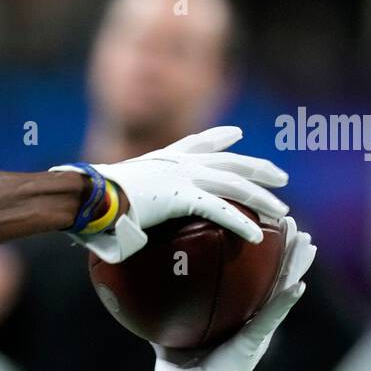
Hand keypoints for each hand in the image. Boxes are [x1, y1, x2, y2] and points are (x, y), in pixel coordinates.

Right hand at [67, 126, 290, 262]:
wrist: (89, 195)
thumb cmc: (91, 200)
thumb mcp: (110, 197)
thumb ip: (120, 208)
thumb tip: (105, 232)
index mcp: (162, 158)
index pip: (197, 142)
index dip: (220, 137)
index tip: (237, 134)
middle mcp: (178, 163)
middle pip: (229, 161)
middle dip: (258, 168)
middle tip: (280, 176)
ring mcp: (183, 176)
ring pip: (235, 184)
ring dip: (261, 198)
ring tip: (282, 212)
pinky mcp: (184, 196)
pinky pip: (221, 211)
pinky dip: (241, 224)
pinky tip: (257, 236)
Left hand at [142, 217, 316, 370]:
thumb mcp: (167, 332)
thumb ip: (160, 311)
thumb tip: (134, 287)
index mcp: (236, 319)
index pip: (251, 281)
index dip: (262, 258)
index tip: (266, 231)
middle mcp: (251, 324)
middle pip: (273, 282)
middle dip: (286, 255)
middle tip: (295, 227)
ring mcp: (255, 334)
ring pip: (281, 294)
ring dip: (295, 270)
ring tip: (306, 245)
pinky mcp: (253, 346)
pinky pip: (270, 319)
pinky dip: (284, 302)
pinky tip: (297, 286)